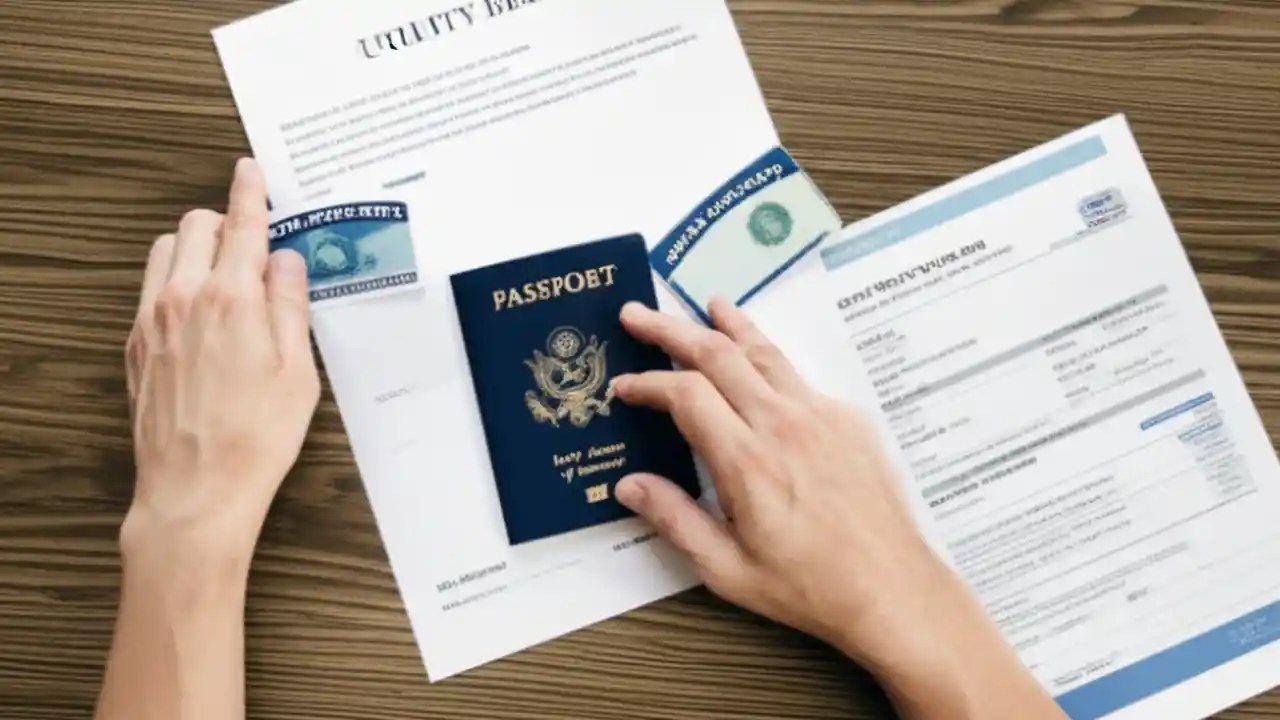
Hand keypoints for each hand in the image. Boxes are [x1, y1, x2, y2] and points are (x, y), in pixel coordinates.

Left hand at [122, 158, 318, 563]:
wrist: (196, 491)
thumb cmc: (256, 438)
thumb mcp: (298, 371)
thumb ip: (290, 305)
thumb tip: (286, 262)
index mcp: (232, 299)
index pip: (242, 224)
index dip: (250, 192)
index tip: (251, 171)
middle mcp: (184, 300)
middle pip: (196, 226)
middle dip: (225, 221)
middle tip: (254, 243)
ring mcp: (153, 322)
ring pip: (166, 252)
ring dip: (196, 248)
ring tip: (227, 277)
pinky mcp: (137, 348)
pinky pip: (152, 290)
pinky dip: (176, 282)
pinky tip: (203, 315)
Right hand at [611, 300, 1060, 719]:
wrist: (892, 589)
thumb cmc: (809, 587)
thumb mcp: (727, 569)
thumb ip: (675, 520)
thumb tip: (629, 485)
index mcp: (747, 461)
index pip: (685, 394)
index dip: (648, 383)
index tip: (623, 386)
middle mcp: (782, 424)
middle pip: (718, 354)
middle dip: (671, 330)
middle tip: (638, 314)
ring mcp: (820, 415)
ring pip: (764, 352)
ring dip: (728, 324)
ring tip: (706, 304)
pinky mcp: (847, 419)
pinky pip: (797, 375)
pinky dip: (768, 355)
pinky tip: (759, 358)